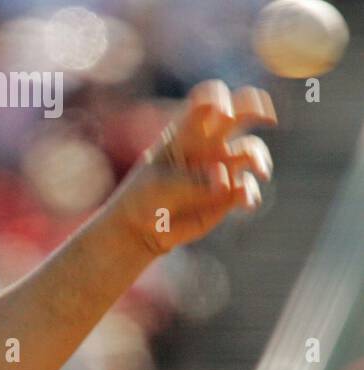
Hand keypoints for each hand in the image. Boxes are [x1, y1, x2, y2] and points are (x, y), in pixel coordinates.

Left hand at [107, 80, 276, 257]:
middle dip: (256, 108)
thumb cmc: (142, 198)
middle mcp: (209, 144)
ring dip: (259, 158)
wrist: (141, 229)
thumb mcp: (158, 185)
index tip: (224, 112)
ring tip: (261, 172)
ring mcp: (222, 167)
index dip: (219, 98)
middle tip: (268, 116)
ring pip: (251, 151)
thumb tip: (225, 182)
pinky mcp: (229, 194)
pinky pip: (247, 189)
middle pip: (239, 114)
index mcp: (187, 132)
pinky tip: (247, 204)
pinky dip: (251, 194)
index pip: (206, 101)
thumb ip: (191, 181)